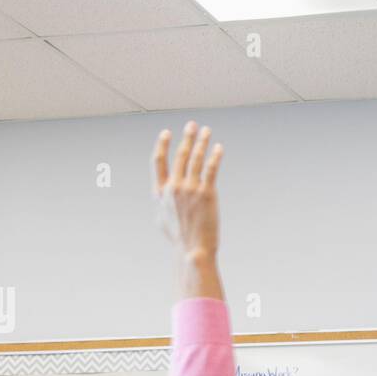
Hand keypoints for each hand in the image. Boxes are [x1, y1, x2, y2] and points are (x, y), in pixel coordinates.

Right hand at [152, 121, 222, 259]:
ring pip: (196, 158)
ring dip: (201, 142)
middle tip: (192, 125)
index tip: (166, 133)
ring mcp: (190, 189)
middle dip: (186, 137)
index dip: (162, 145)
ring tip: (206, 131)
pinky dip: (214, 156)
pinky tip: (218, 148)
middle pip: (180, 155)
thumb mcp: (162, 218)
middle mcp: (173, 187)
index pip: (158, 161)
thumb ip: (162, 201)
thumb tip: (162, 194)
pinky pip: (210, 169)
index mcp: (160, 192)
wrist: (193, 250)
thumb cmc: (179, 238)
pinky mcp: (206, 193)